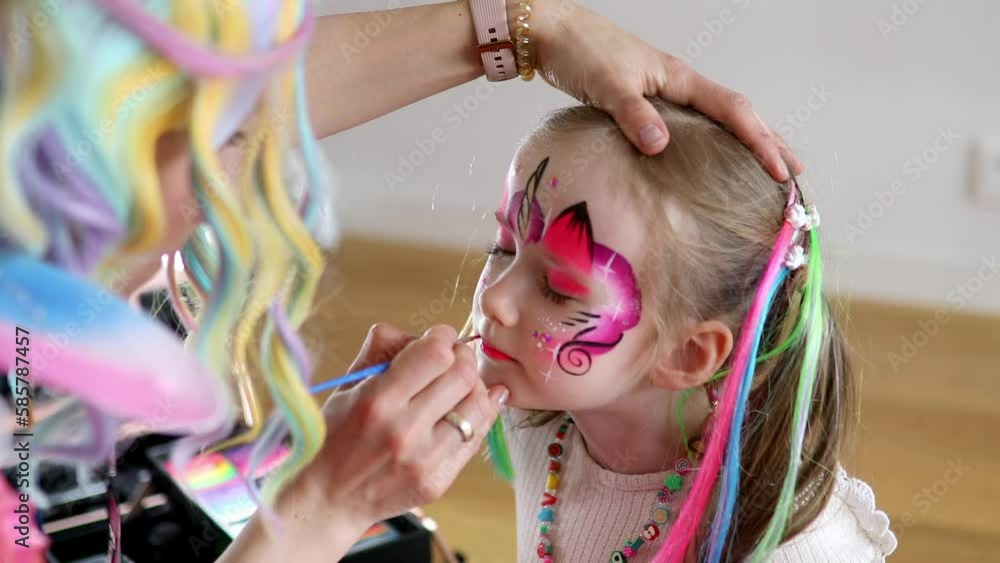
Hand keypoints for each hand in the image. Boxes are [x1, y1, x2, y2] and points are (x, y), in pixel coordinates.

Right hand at [288, 324, 507, 528]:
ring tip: (458, 386)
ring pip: (478, 404)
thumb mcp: (347, 385)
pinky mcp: (437, 481)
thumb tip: (425, 333)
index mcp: (377, 400)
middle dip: (461, 357)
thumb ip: (382, 349)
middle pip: (463, 375)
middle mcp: (403, 431)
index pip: (436, 353)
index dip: (442, 337)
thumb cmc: (334, 436)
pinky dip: (478, 415)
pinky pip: (477, 436)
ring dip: (473, 387)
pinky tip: (468, 407)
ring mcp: (424, 460)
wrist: (326, 499)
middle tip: (451, 359)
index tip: (436, 339)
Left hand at [528, 0, 802, 180]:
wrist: (552, 34)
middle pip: (736, 116)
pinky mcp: (645, 104)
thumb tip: (660, 145)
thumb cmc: (581, 51)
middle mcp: (679, 86)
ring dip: (742, 145)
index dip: (759, 141)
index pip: (733, 111)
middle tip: (792, 175)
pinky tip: (707, 164)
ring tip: (763, 172)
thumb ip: (633, 114)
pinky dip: (709, 145)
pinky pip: (690, 128)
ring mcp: (664, 95)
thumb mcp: (608, 84)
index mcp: (679, 78)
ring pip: (715, 122)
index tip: (779, 170)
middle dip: (766, 143)